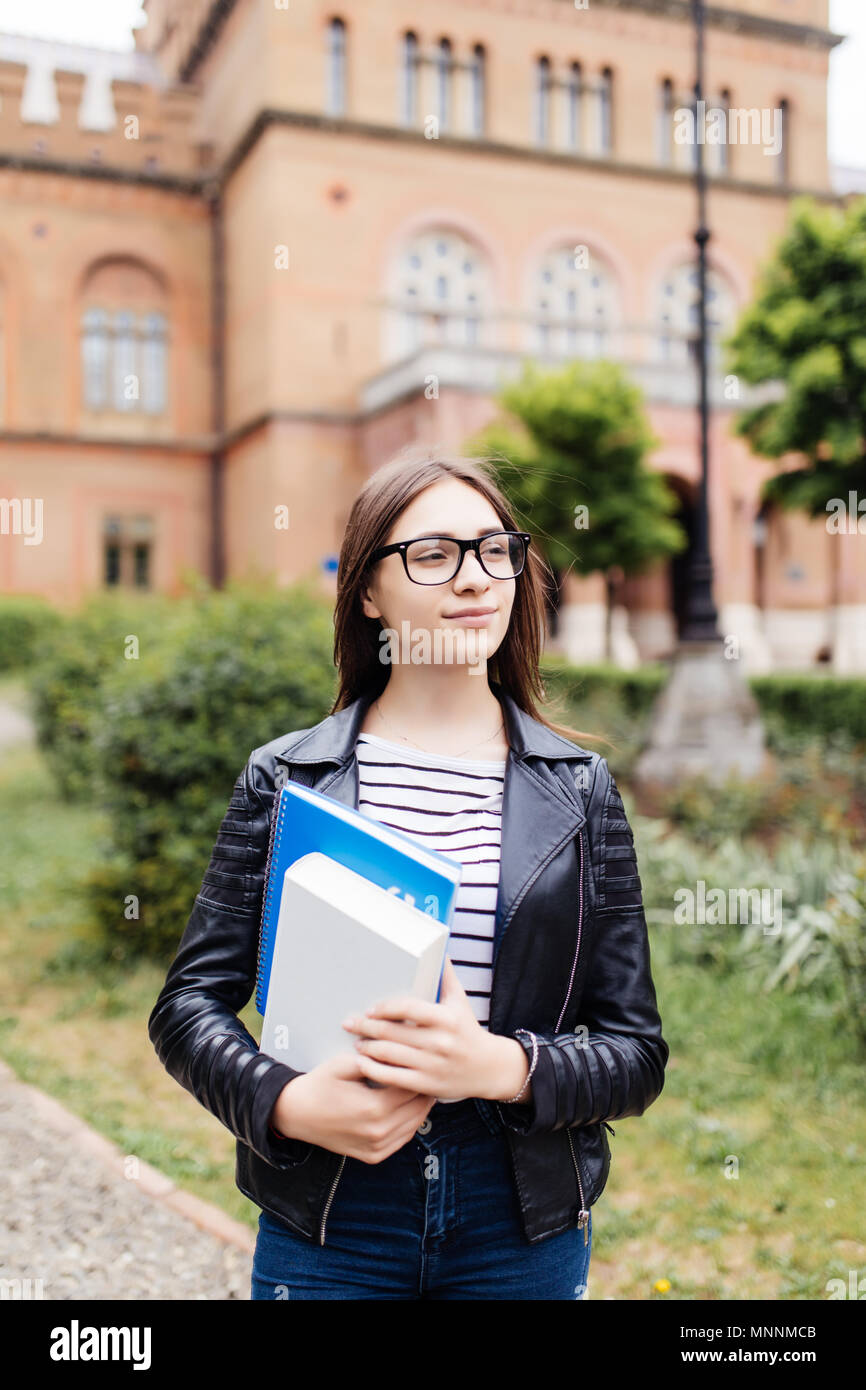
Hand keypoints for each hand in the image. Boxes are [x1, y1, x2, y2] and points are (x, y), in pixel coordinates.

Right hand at [270, 1052, 434, 1163]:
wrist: (295, 1114)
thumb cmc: (319, 1086)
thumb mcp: (344, 1063)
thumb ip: (375, 1058)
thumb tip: (399, 1052)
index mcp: (375, 1108)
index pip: (412, 1087)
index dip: (419, 1071)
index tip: (423, 1060)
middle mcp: (380, 1132)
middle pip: (419, 1107)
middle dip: (424, 1088)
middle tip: (428, 1072)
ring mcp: (377, 1147)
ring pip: (415, 1124)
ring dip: (421, 1106)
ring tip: (422, 1087)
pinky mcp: (373, 1156)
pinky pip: (403, 1139)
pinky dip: (411, 1123)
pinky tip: (410, 1108)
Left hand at [340, 956, 528, 1102]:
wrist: (490, 1068)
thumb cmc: (469, 1030)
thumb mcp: (460, 1001)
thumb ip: (446, 976)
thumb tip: (439, 949)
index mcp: (446, 1018)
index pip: (407, 1008)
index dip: (384, 1008)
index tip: (369, 1008)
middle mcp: (439, 1042)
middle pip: (392, 1032)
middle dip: (366, 1027)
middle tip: (349, 1023)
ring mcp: (432, 1065)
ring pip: (389, 1055)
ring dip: (367, 1048)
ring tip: (356, 1043)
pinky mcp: (427, 1085)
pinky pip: (393, 1078)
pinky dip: (374, 1070)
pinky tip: (363, 1064)